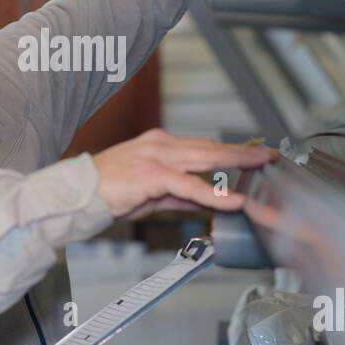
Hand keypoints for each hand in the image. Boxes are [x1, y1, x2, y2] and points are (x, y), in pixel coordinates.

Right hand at [92, 128, 275, 218]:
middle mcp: (160, 145)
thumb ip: (177, 192)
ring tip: (259, 165)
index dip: (229, 150)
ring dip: (236, 162)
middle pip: (210, 147)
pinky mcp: (152, 175)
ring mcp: (157, 157)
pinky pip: (190, 185)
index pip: (202, 145)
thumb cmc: (107, 192)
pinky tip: (232, 199)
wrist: (77, 195)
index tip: (250, 153)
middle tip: (267, 154)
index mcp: (159, 145)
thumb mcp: (149, 191)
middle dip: (241, 151)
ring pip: (206, 158)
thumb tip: (202, 199)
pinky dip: (214, 193)